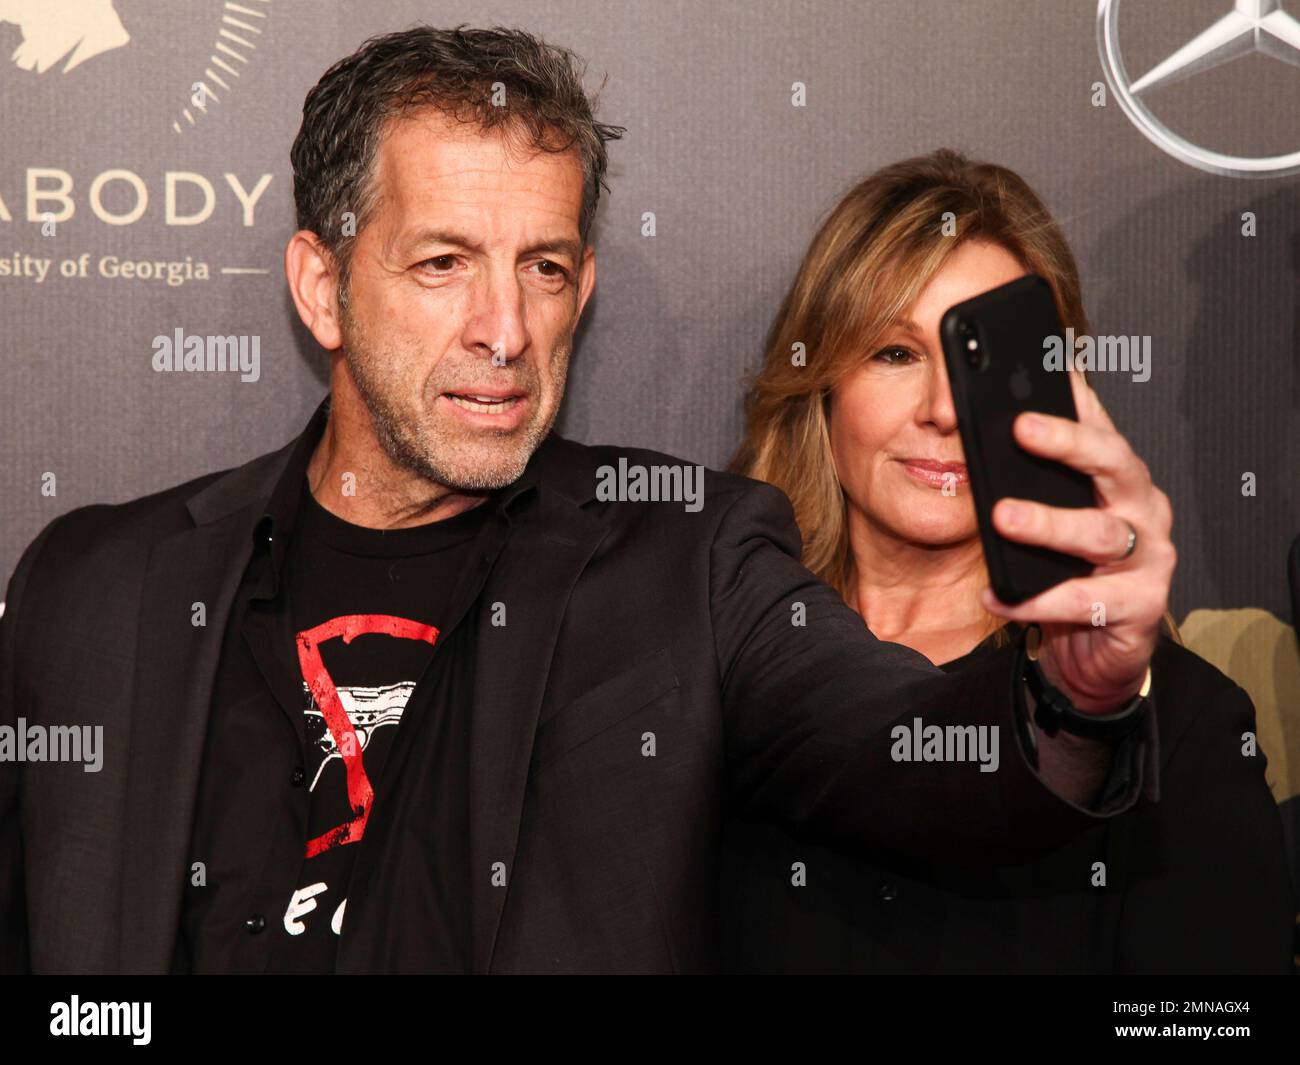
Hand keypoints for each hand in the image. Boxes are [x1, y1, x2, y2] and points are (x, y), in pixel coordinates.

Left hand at [978, 371, 1175, 712]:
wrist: (1097, 652)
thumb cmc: (1068, 574)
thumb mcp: (1047, 522)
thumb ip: (1026, 484)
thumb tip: (973, 442)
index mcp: (1119, 481)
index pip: (1100, 428)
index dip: (1078, 399)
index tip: (1048, 367)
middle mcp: (1143, 509)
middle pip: (1115, 463)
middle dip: (1070, 442)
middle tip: (1022, 428)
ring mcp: (1150, 557)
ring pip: (1100, 533)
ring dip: (1049, 523)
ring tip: (1001, 517)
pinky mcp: (1142, 606)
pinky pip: (1085, 600)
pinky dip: (1037, 599)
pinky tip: (997, 596)